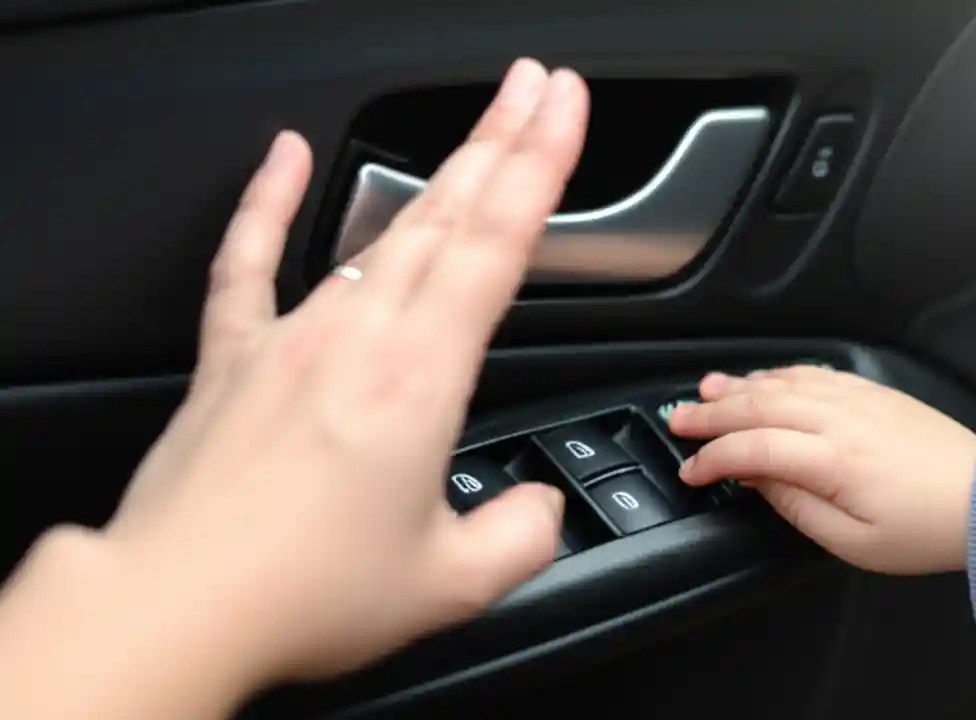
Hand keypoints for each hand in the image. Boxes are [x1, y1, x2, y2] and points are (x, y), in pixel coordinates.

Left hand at [0, 57, 589, 717]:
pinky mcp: (233, 359)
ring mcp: (290, 338)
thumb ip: (520, 537)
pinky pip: (250, 259)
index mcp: (418, 377)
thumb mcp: (449, 584)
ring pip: (374, 234)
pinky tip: (284, 155)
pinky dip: (268, 201)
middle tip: (537, 87)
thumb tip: (539, 512)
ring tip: (472, 139)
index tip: (563, 106)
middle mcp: (355, 337)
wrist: (176, 605)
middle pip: (445, 216)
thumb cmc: (301, 593)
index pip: (495, 244)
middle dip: (501, 141)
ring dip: (434, 180)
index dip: (539, 165)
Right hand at [667, 365, 975, 573]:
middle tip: (678, 419)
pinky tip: (762, 380)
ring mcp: (857, 400)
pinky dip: (779, 375)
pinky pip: (814, 373)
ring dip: (739, 386)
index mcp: (832, 460)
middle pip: (758, 405)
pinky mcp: (873, 392)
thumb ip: (796, 507)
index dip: (713, 458)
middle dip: (711, 412)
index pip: (753, 448)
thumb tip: (757, 480)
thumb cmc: (926, 530)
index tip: (691, 470)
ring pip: (783, 382)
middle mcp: (840, 420)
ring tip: (706, 390)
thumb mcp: (853, 542)